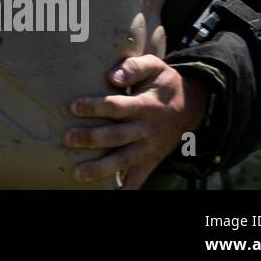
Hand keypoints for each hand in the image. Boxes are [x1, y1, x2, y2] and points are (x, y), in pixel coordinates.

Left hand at [64, 54, 209, 189]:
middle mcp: (147, 129)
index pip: (118, 107)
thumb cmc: (164, 83)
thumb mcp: (155, 67)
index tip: (74, 107)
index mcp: (146, 106)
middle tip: (68, 138)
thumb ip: (134, 67)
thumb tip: (113, 76)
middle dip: (92, 138)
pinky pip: (139, 178)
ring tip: (78, 174)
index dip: (96, 107)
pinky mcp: (151, 160)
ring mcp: (149, 148)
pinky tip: (109, 194)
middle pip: (117, 136)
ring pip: (124, 160)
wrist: (192, 107)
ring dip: (101, 169)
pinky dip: (126, 188)